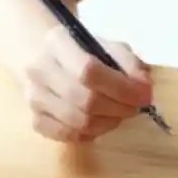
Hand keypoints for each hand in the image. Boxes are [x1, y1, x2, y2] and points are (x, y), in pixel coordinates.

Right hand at [20, 26, 151, 142]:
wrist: (47, 58)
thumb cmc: (84, 52)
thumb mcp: (109, 46)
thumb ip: (129, 64)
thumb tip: (143, 89)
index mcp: (57, 42)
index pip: (89, 71)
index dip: (122, 88)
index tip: (144, 96)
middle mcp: (39, 69)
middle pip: (84, 100)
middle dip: (118, 108)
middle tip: (134, 108)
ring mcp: (33, 96)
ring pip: (77, 122)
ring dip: (107, 123)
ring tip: (118, 114)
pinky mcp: (35, 119)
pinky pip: (66, 135)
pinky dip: (88, 134)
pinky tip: (98, 124)